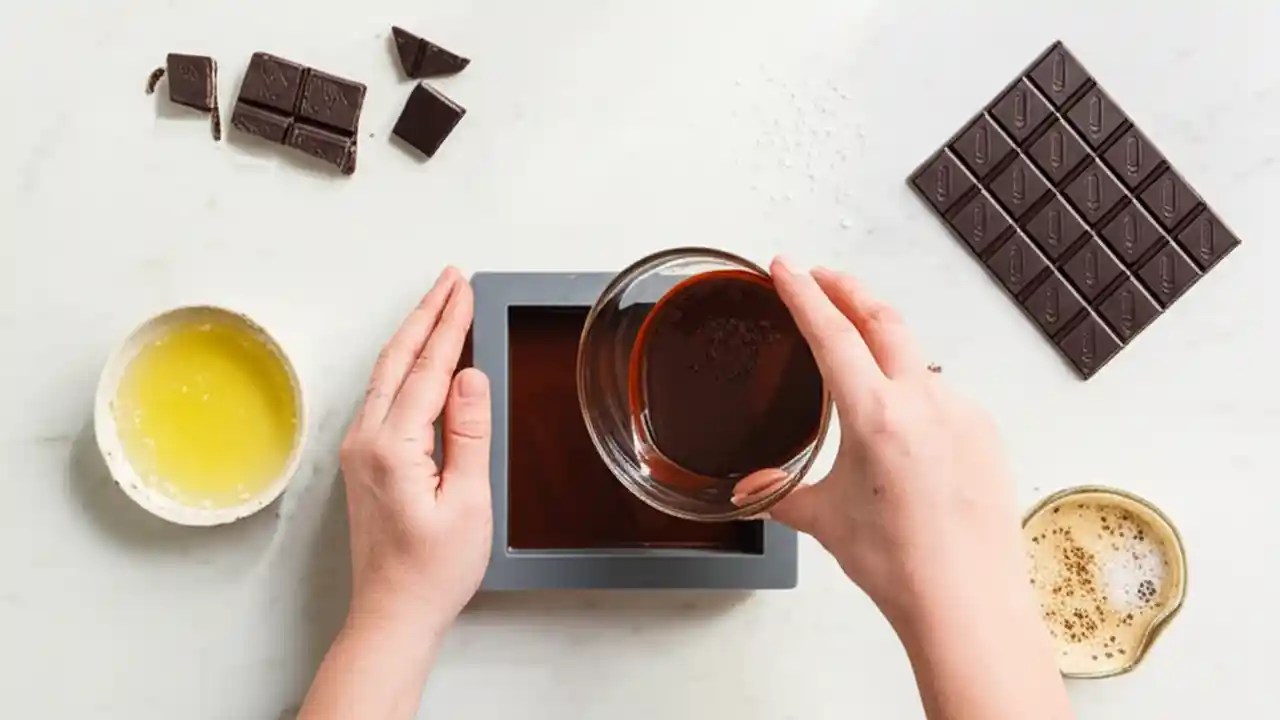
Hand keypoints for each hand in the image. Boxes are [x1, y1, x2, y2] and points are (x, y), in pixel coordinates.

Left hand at [339, 268, 492, 635]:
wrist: (391, 615)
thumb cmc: (432, 572)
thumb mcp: (468, 503)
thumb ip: (469, 434)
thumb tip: (471, 375)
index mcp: (392, 447)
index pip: (428, 370)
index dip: (449, 325)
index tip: (464, 289)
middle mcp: (365, 440)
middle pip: (398, 360)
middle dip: (426, 315)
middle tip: (450, 279)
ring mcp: (357, 450)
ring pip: (385, 375)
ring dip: (412, 336)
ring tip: (438, 305)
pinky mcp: (361, 460)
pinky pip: (382, 396)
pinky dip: (404, 366)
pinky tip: (420, 359)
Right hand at [736, 260, 1070, 719]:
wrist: (966, 600)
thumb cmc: (901, 564)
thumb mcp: (826, 520)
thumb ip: (780, 495)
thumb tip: (749, 491)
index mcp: (877, 415)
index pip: (832, 333)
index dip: (804, 294)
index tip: (787, 268)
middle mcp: (924, 403)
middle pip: (882, 319)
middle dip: (848, 290)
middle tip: (823, 278)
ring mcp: (961, 413)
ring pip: (915, 360)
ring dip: (885, 347)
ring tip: (859, 360)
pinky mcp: (986, 433)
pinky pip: (943, 396)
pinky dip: (917, 392)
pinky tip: (904, 421)